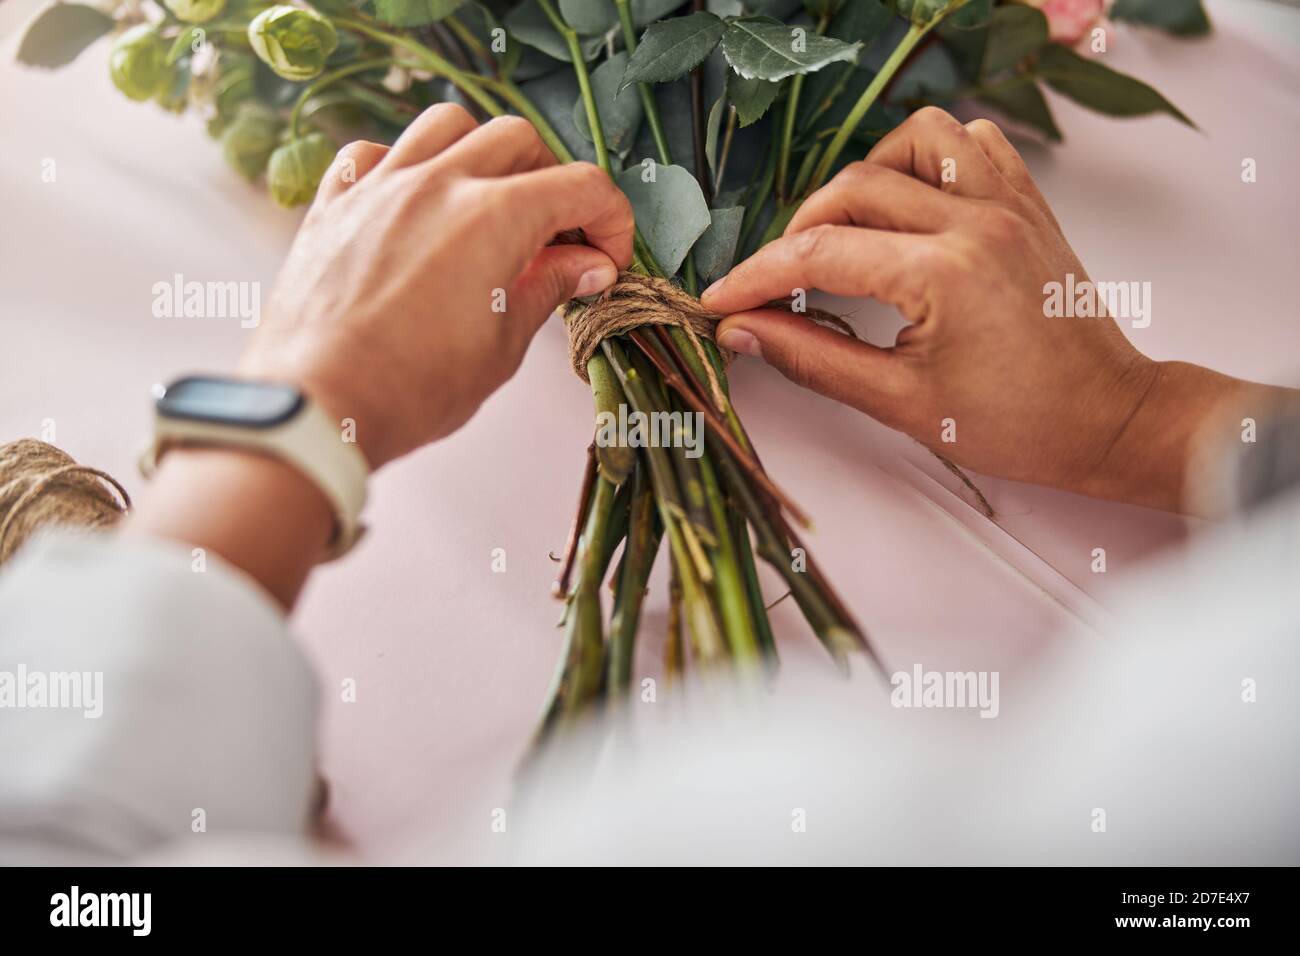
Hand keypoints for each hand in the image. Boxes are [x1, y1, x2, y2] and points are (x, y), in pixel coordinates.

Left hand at [240, 103, 634, 468]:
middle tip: (556, 235)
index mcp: (493, 218)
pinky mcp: (335, 202)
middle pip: (518, 140)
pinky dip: (405, 165)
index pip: (580, 187)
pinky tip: (414, 204)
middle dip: (551, 179)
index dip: (611, 219)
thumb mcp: (502, 347)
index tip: (608, 254)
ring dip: (481, 152)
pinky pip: (376, 151)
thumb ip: (548, 288)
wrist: (318, 405)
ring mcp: (381, 185)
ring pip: (447, 124)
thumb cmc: (410, 389)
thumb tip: (587, 265)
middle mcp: (438, 183)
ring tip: (488, 201)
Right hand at [701, 107, 1264, 511]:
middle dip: (797, 235)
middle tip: (774, 286)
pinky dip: (928, 158)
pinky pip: (971, 142)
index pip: (820, 254)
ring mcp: (1007, 202)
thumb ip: (813, 360)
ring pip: (912, 140)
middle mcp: (976, 220)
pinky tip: (910, 204)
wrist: (1106, 419)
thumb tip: (743, 334)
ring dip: (864, 178)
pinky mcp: (1026, 203)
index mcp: (944, 273)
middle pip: (852, 188)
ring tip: (845, 232)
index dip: (755, 277)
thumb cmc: (1016, 424)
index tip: (720, 302)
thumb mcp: (900, 402)